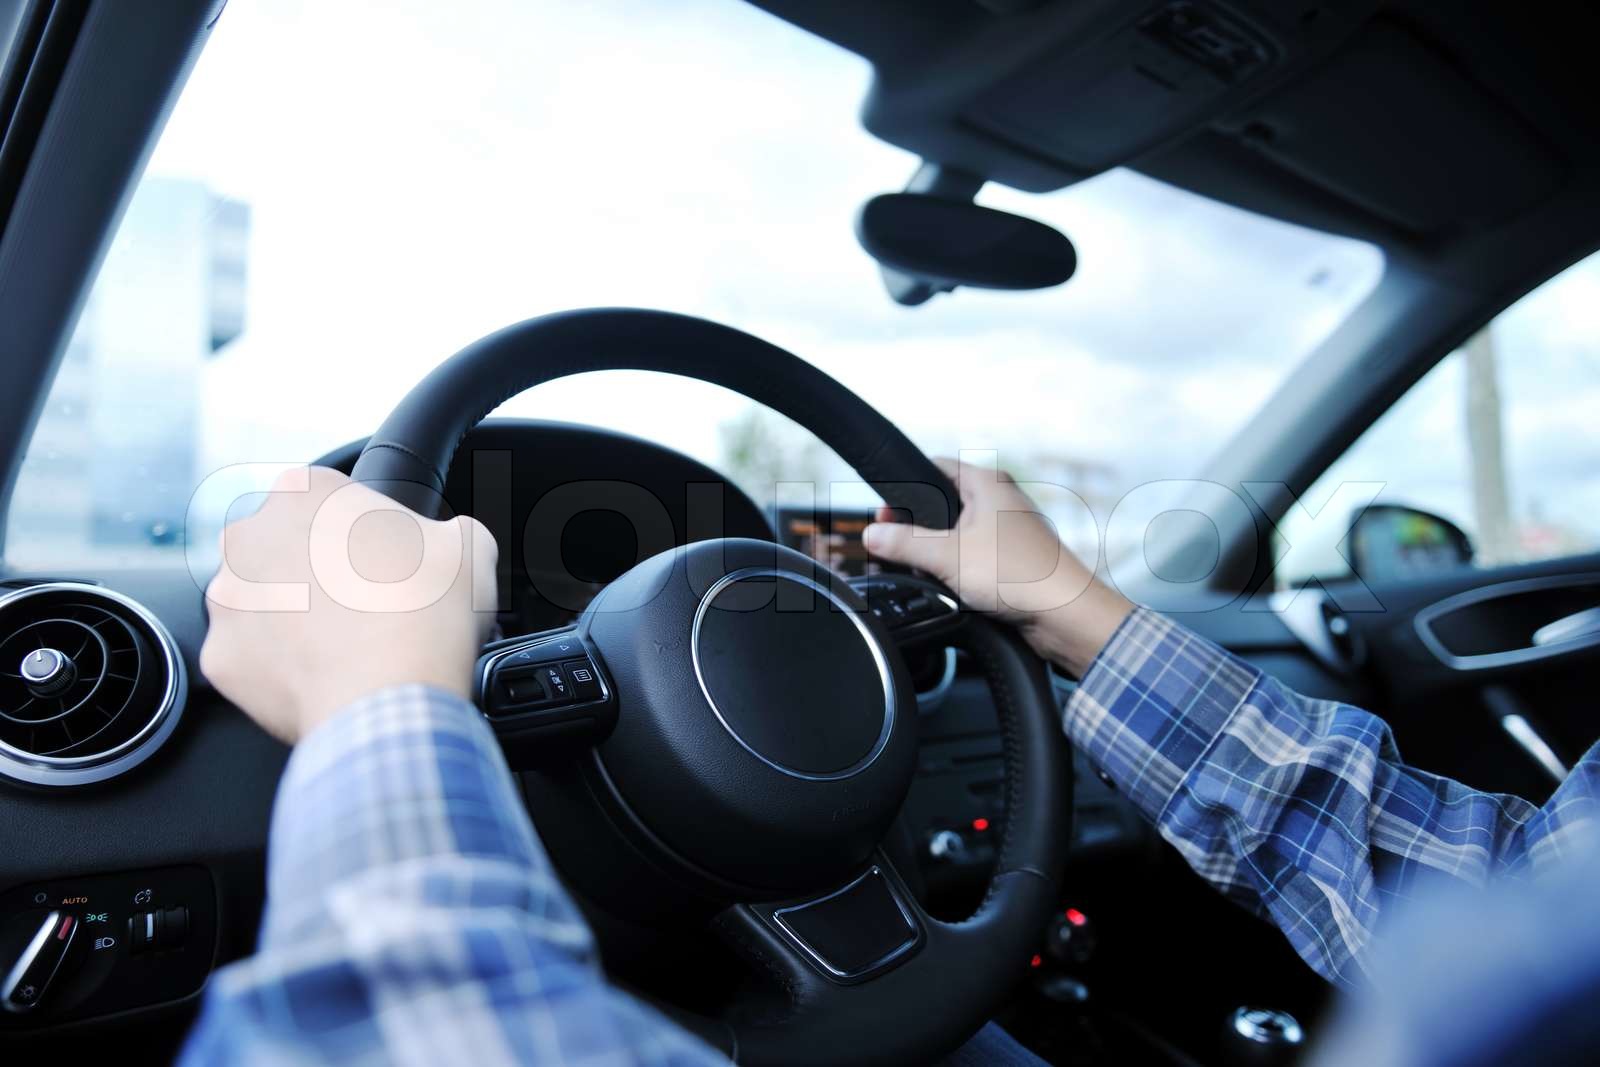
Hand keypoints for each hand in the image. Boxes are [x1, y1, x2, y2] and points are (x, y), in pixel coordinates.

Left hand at [202, 466, 498, 742]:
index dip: (365, 530)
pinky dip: (282, 668)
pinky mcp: (221, 658)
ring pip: (261, 602)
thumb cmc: (426, 615)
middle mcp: (249, 537)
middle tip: (367, 602)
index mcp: (305, 492)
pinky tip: (324, 675)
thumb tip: (447, 542)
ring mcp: (228, 600)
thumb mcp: (469, 545)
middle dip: (317, 570)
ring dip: (294, 617)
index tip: (386, 558)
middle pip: (284, 545)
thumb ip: (447, 528)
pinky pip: (252, 658)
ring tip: (347, 645)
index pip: (332, 498)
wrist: (392, 702)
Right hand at [863, 458, 1131, 675]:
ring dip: (936, 553)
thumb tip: (872, 535)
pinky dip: (956, 568)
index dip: (904, 487)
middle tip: (896, 547)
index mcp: (986, 484)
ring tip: (924, 571)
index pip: (934, 467)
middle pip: (941, 503)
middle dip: (916, 528)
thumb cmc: (1020, 577)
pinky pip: (972, 556)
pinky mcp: (1012, 559)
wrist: (1066, 615)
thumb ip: (904, 544)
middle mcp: (999, 500)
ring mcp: (1008, 530)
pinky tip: (950, 588)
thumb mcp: (947, 557)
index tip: (884, 513)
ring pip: (956, 533)